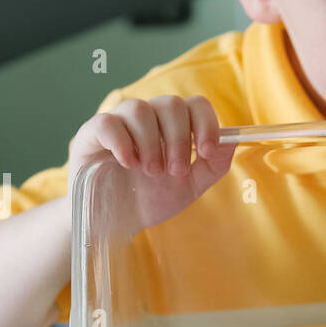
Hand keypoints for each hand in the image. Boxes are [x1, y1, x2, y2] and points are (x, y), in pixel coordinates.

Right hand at [67, 95, 235, 233]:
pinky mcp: (92, 133)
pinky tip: (128, 163)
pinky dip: (122, 142)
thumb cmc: (151, 199)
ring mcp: (119, 122)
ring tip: (151, 172)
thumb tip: (233, 141)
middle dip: (179, 139)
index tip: (205, 152)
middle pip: (171, 104)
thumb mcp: (190, 186)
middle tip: (174, 171)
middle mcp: (148, 118)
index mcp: (173, 126)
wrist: (116, 222)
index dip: (206, 123)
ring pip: (140, 109)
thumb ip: (214, 165)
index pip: (195, 104)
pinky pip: (108, 122)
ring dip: (152, 143)